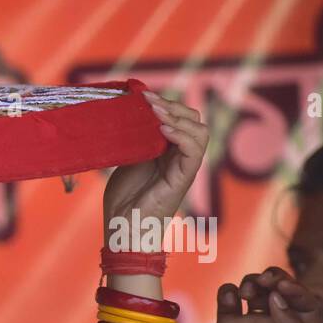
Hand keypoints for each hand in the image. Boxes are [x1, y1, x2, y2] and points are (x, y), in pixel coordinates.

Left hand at [103, 93, 207, 249]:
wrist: (123, 227)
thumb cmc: (123, 199)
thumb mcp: (127, 160)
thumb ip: (133, 140)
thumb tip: (124, 115)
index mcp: (169, 150)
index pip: (179, 117)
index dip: (165, 104)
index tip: (142, 95)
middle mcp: (180, 156)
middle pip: (193, 119)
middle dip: (172, 105)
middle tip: (148, 101)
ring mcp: (184, 167)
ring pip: (200, 131)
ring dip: (178, 117)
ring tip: (156, 113)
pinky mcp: (184, 178)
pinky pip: (194, 150)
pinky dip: (182, 136)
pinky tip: (163, 130)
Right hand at [193, 267, 320, 322]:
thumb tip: (277, 298)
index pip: (304, 303)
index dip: (296, 290)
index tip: (280, 287)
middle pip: (280, 292)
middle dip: (274, 279)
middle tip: (264, 279)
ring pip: (255, 291)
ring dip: (252, 283)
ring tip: (247, 291)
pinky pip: (228, 301)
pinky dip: (228, 292)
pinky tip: (230, 298)